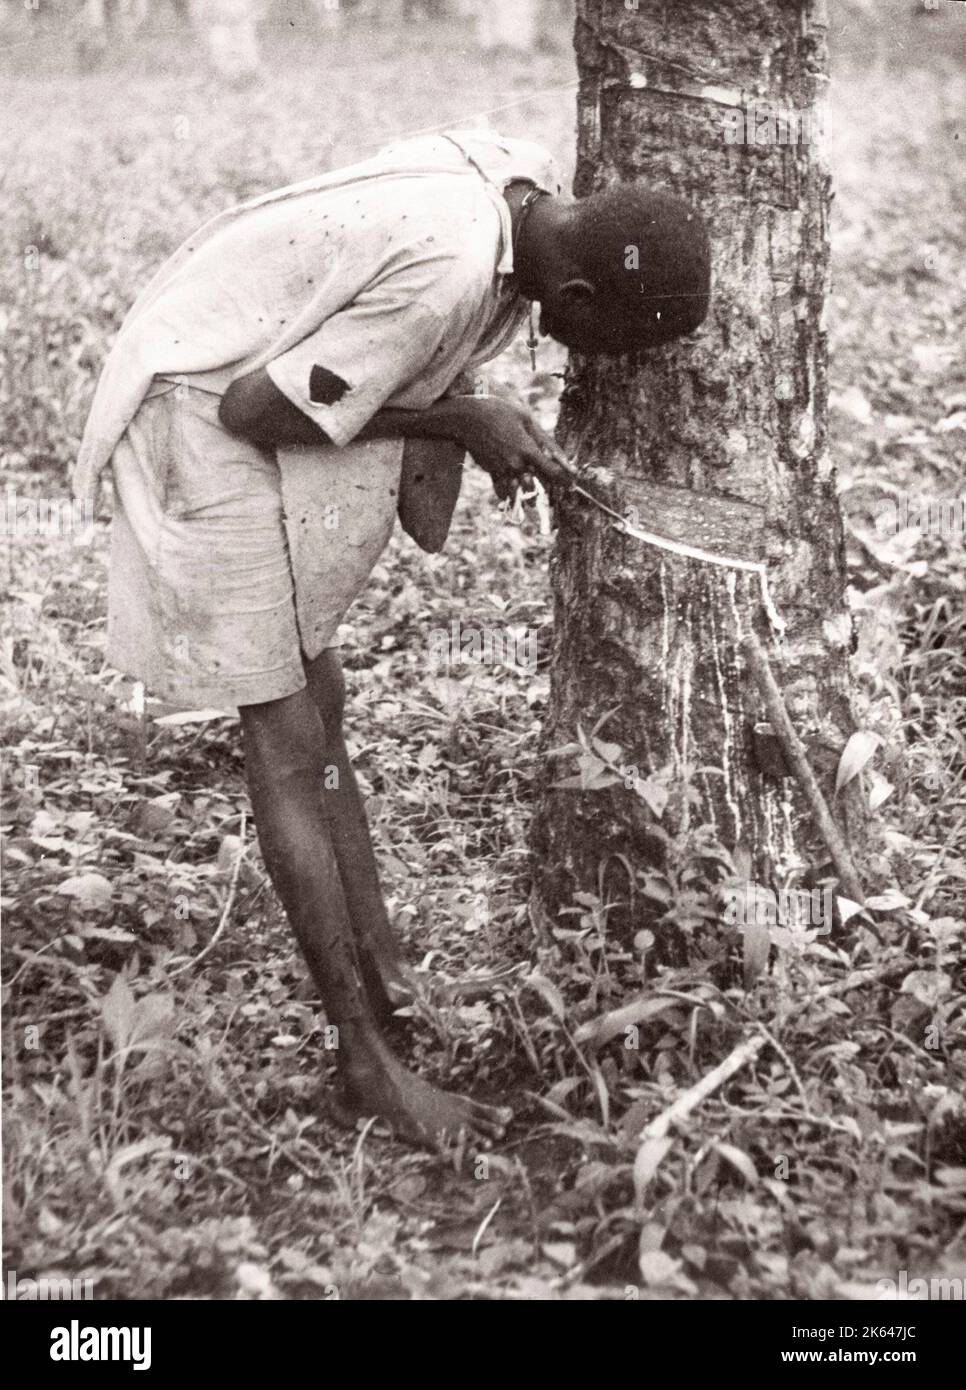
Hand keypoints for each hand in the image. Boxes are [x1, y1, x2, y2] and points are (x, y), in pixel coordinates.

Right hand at [452, 397, 572, 500]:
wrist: (468, 417)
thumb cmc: (500, 412)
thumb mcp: (527, 419)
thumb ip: (546, 440)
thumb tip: (562, 457)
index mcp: (528, 450)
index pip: (552, 473)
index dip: (565, 480)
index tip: (572, 485)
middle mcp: (515, 464)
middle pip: (534, 488)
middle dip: (543, 490)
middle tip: (551, 489)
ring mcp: (501, 470)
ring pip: (517, 494)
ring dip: (526, 497)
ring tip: (532, 500)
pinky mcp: (490, 471)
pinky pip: (501, 491)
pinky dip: (509, 494)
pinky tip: (514, 493)